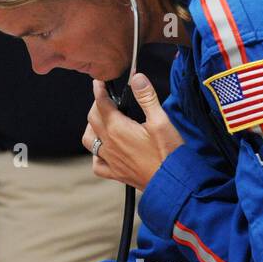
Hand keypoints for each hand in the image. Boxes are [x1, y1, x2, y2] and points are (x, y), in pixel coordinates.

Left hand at [83, 73, 183, 190]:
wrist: (173, 183)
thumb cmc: (169, 154)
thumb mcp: (161, 121)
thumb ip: (147, 98)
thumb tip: (137, 78)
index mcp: (118, 129)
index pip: (102, 104)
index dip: (99, 90)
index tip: (99, 82)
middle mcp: (109, 144)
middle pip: (92, 119)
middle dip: (97, 105)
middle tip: (106, 98)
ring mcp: (110, 160)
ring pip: (89, 140)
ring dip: (92, 127)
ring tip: (102, 121)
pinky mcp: (116, 173)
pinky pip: (97, 164)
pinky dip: (96, 154)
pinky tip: (104, 150)